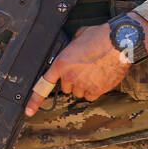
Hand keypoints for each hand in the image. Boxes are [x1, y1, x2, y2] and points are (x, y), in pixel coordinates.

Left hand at [23, 13, 147, 116]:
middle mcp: (70, 76)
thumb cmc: (99, 36)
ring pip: (79, 93)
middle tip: (83, 69)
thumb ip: (69, 48)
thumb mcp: (77, 37)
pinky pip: (91, 96)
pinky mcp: (97, 90)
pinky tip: (99, 78)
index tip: (28, 111)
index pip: (43, 84)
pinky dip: (94, 90)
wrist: (119, 42)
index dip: (34, 100)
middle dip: (72, 81)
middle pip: (66, 88)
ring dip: (84, 86)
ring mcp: (84, 84)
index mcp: (61, 63)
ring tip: (93, 71)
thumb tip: (70, 50)